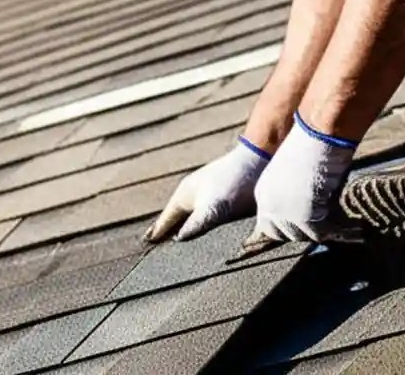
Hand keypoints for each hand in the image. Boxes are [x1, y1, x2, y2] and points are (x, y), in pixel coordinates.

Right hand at [144, 137, 269, 242]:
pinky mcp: (222, 194)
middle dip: (165, 230)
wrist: (260, 158)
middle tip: (154, 245)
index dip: (157, 233)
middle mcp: (192, 192)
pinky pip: (203, 213)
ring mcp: (206, 192)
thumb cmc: (235, 183)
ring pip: (188, 214)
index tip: (144, 245)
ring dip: (180, 227)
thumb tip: (178, 240)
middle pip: (174, 217)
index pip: (165, 220)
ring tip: (174, 239)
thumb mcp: (215, 208)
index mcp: (184, 195)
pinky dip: (197, 224)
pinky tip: (204, 230)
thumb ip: (196, 225)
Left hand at [243, 114, 355, 247]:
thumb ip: (293, 196)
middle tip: (326, 223)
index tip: (307, 225)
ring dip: (320, 229)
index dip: (289, 228)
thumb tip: (309, 214)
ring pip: (304, 236)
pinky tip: (348, 224)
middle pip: (285, 235)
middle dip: (304, 231)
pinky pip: (320, 233)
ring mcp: (283, 213)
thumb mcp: (293, 176)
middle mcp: (268, 205)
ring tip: (338, 221)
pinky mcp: (302, 217)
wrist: (317, 135)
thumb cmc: (311, 148)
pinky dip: (335, 231)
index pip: (269, 227)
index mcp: (263, 193)